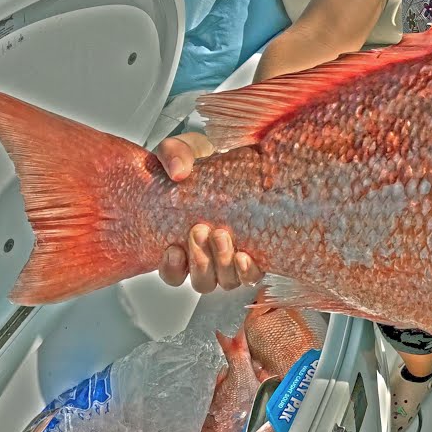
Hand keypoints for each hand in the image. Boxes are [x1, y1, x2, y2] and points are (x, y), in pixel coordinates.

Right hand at [153, 132, 263, 291]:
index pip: (173, 272)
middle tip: (200, 230)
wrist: (236, 159)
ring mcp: (233, 256)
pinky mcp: (258, 252)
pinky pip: (252, 275)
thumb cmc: (205, 162)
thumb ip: (174, 155)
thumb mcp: (184, 150)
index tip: (173, 248)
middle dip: (199, 260)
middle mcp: (208, 255)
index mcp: (182, 241)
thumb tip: (178, 171)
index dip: (172, 269)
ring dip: (222, 264)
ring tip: (222, 236)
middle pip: (201, 280)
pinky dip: (248, 271)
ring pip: (225, 281)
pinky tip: (246, 256)